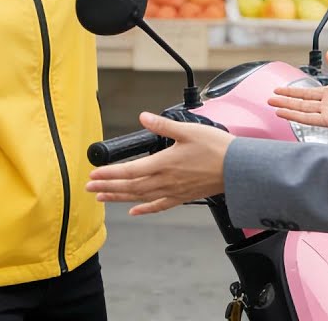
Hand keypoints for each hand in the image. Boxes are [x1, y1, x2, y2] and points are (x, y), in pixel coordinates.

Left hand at [86, 112, 233, 214]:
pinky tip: (134, 211)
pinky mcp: (182, 197)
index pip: (129, 171)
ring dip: (119, 198)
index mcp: (164, 163)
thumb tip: (143, 117)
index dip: (109, 174)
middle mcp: (165, 181)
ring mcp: (173, 191)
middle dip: (107, 187)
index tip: (93, 174)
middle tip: (89, 187)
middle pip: (130, 187)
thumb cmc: (216, 149)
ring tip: (102, 197)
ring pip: (140, 197)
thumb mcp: (187, 131)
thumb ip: (162, 125)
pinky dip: (144, 209)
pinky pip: (159, 206)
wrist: (238, 170)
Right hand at [268, 50, 327, 129]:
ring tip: (271, 104)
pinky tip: (282, 112)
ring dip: (286, 107)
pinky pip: (308, 119)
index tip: (280, 89)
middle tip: (270, 98)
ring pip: (302, 111)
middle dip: (285, 100)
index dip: (294, 91)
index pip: (308, 93)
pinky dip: (294, 116)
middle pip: (301, 103)